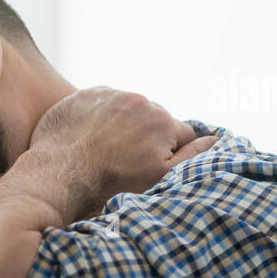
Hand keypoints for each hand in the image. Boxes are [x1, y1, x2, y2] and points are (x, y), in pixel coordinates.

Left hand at [16, 87, 216, 224]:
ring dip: (121, 124)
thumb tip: (216, 139)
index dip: (169, 152)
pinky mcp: (82, 95)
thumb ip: (192, 157)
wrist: (59, 176)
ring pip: (125, 110)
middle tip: (124, 161)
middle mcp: (139, 101)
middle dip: (145, 136)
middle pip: (152, 120)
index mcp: (162, 120)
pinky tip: (86, 137)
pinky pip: (99, 103)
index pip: (180, 134)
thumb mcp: (158, 177)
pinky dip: (96, 117)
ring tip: (103, 150)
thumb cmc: (110, 183)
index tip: (149, 166)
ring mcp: (109, 94)